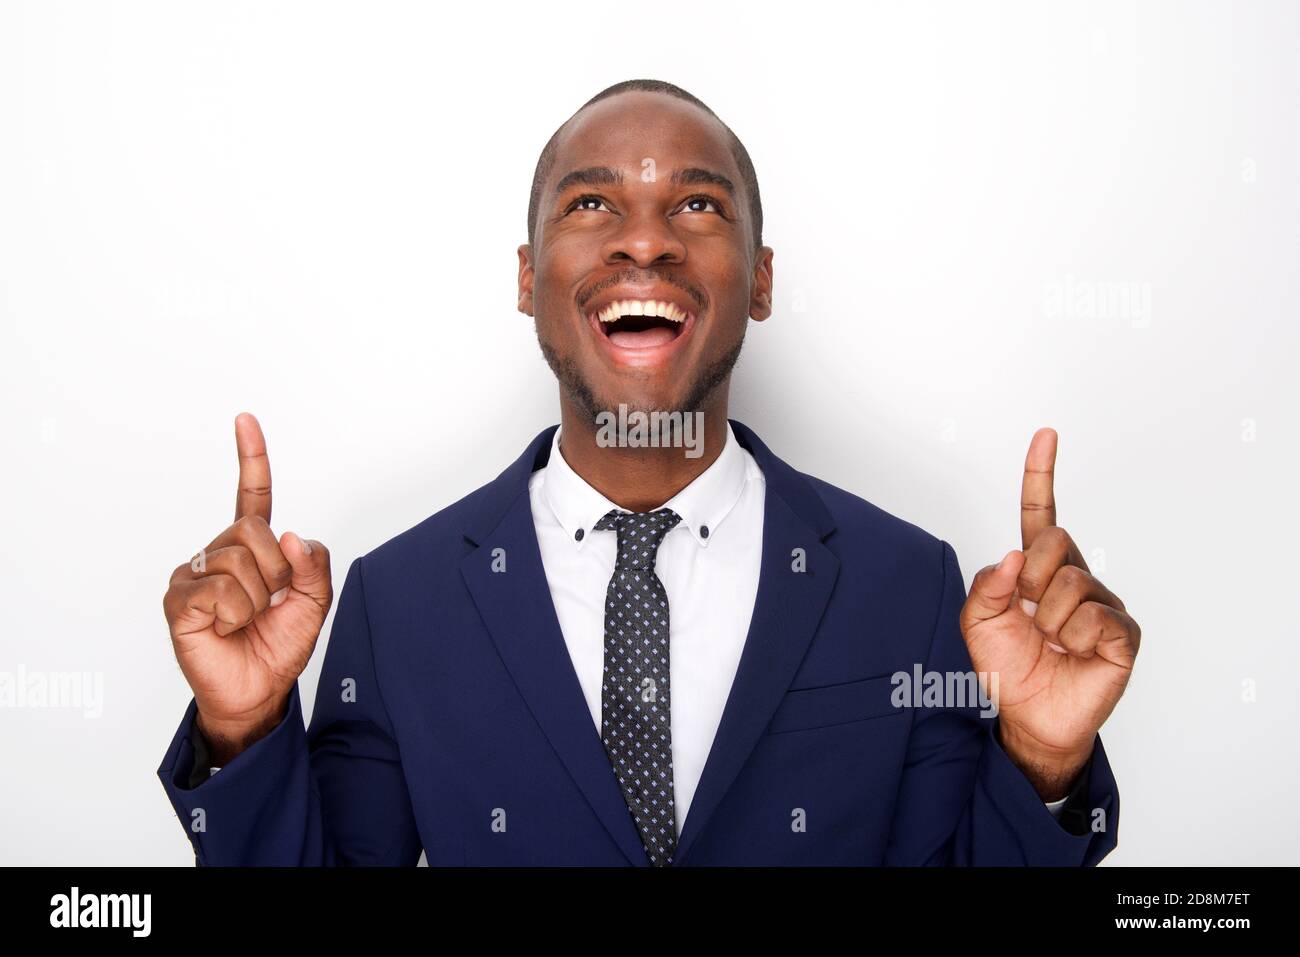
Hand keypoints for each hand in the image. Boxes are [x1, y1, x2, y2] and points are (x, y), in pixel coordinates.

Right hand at [162, 413, 332, 762]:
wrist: (257, 690)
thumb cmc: (279, 644)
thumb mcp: (314, 602)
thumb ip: (314, 564)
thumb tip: (291, 534)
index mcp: (253, 547)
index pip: (252, 494)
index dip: (252, 457)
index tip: (245, 419)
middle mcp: (220, 552)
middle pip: (255, 529)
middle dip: (277, 570)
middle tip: (269, 601)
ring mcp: (195, 574)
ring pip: (240, 561)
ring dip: (257, 598)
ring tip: (247, 619)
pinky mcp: (180, 600)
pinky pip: (221, 590)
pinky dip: (236, 614)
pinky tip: (226, 627)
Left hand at [958, 428, 1139, 799]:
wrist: (1028, 717)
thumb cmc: (1007, 666)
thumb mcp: (977, 623)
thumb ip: (987, 584)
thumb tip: (1014, 556)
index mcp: (1038, 569)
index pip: (1042, 514)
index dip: (1041, 474)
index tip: (1045, 434)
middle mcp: (1075, 577)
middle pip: (1055, 540)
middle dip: (1031, 579)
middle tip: (1030, 617)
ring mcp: (1102, 602)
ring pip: (1071, 583)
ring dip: (1048, 620)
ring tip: (1051, 643)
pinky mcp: (1122, 632)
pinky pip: (1093, 617)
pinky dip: (1075, 638)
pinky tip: (1076, 654)